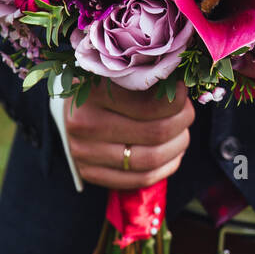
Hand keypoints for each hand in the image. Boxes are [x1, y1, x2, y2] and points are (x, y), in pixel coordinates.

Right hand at [64, 81, 194, 189]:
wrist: (67, 112)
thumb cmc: (100, 88)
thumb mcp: (116, 74)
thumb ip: (144, 77)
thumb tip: (181, 83)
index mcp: (93, 91)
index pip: (150, 105)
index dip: (176, 101)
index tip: (182, 91)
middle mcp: (85, 123)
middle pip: (156, 133)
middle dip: (182, 122)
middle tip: (187, 113)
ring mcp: (85, 153)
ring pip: (151, 159)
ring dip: (177, 146)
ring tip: (182, 133)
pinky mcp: (90, 174)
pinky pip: (141, 179)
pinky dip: (166, 167)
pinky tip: (172, 154)